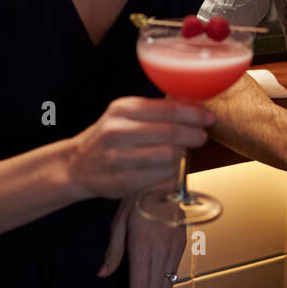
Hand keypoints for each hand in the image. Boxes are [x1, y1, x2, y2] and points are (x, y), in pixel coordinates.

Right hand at [67, 96, 213, 199]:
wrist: (77, 164)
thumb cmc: (110, 136)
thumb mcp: (126, 113)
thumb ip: (157, 110)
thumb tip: (195, 105)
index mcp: (122, 109)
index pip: (168, 109)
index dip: (194, 113)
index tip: (209, 116)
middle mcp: (118, 131)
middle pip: (171, 133)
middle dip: (194, 134)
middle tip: (202, 136)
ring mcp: (119, 158)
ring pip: (168, 156)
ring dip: (184, 154)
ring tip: (185, 150)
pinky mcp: (122, 182)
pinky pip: (160, 176)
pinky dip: (172, 171)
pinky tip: (171, 166)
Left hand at [98, 195, 186, 287]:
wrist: (163, 180)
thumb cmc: (140, 196)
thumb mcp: (119, 222)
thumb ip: (113, 251)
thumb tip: (103, 271)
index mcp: (142, 247)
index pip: (139, 285)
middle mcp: (160, 251)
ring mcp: (173, 248)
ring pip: (168, 282)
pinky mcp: (182, 243)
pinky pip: (175, 269)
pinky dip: (167, 278)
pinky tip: (159, 278)